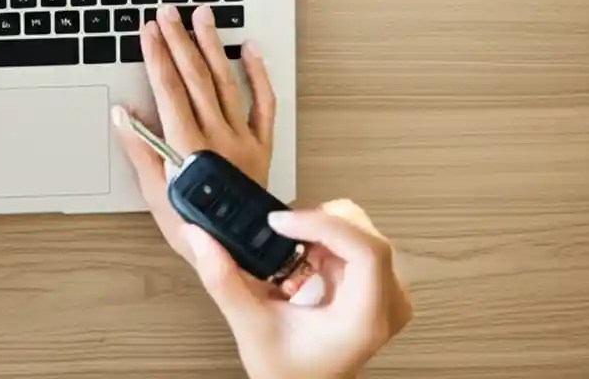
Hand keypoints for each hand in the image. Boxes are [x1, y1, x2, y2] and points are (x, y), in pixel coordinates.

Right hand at [114, 3, 274, 263]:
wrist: (239, 250)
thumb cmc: (193, 228)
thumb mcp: (155, 196)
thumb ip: (140, 150)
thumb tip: (122, 115)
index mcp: (187, 148)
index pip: (168, 89)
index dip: (156, 56)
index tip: (148, 31)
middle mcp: (217, 137)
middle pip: (195, 77)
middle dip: (179, 40)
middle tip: (168, 12)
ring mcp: (243, 138)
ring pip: (225, 81)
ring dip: (212, 46)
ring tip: (203, 17)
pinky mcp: (262, 144)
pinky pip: (263, 103)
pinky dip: (258, 74)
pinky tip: (250, 49)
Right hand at [183, 201, 412, 378]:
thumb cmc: (290, 372)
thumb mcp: (250, 328)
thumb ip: (223, 280)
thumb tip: (200, 236)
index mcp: (365, 318)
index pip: (365, 252)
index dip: (323, 225)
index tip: (280, 223)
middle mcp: (389, 302)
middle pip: (364, 234)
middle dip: (317, 224)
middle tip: (279, 233)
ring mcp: (388, 292)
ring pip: (360, 230)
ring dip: (320, 230)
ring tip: (290, 253)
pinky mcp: (378, 284)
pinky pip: (355, 240)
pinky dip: (324, 240)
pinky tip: (302, 260)